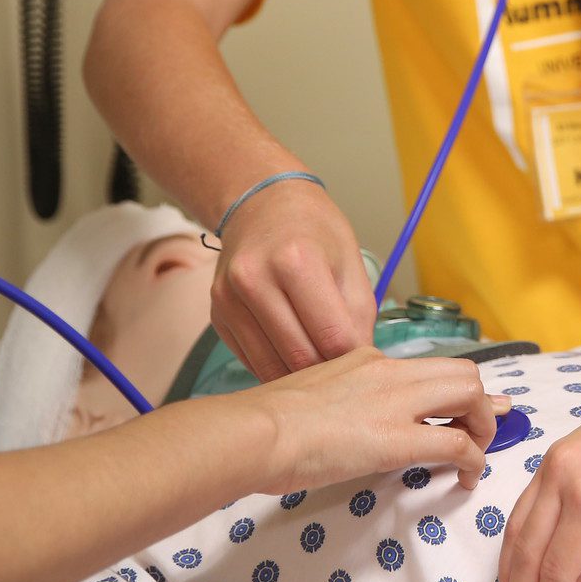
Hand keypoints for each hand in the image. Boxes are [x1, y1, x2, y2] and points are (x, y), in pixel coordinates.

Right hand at [212, 179, 376, 380]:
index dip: (354, 358)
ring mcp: (229, 299)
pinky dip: (276, 367)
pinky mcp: (216, 315)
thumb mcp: (351, 260)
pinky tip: (293, 352)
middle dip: (328, 371)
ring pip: (272, 367)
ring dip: (300, 376)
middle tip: (345, 369)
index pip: (332, 336)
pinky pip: (251, 361)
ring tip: (320, 363)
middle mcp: (254, 279)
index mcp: (296, 261)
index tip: (364, 362)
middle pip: (300, 357)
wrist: (262, 205)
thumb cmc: (313, 230)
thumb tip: (362, 361)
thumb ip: (359, 315)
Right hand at [243, 349, 508, 494]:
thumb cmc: (266, 421)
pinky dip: (472, 460)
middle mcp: (389, 371)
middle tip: (480, 430)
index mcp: (366, 358)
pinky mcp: (398, 439)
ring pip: (470, 394)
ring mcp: (396, 402)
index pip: (425, 367)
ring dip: (483, 426)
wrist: (256, 431)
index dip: (451, 388)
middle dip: (480, 402)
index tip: (469, 400)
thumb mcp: (309, 391)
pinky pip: (456, 443)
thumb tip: (346, 418)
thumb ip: (338, 396)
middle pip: (462, 371)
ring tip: (475, 454)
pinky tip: (464, 477)